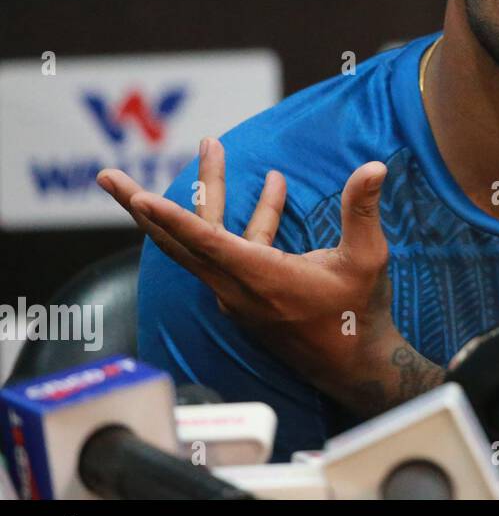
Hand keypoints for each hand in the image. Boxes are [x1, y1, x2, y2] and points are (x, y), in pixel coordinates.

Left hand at [97, 137, 441, 415]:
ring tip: (210, 152)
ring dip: (198, 198)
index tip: (138, 196)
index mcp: (262, 277)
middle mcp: (238, 286)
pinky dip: (240, 217)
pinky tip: (273, 190)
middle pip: (180, 239)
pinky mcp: (246, 295)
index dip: (172, 217)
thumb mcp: (366, 258)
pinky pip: (228, 249)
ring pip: (201, 241)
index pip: (206, 242)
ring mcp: (237, 293)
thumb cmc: (359, 312)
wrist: (353, 363)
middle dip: (141, 206)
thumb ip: (362, 210)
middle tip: (108, 176)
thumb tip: (375, 166)